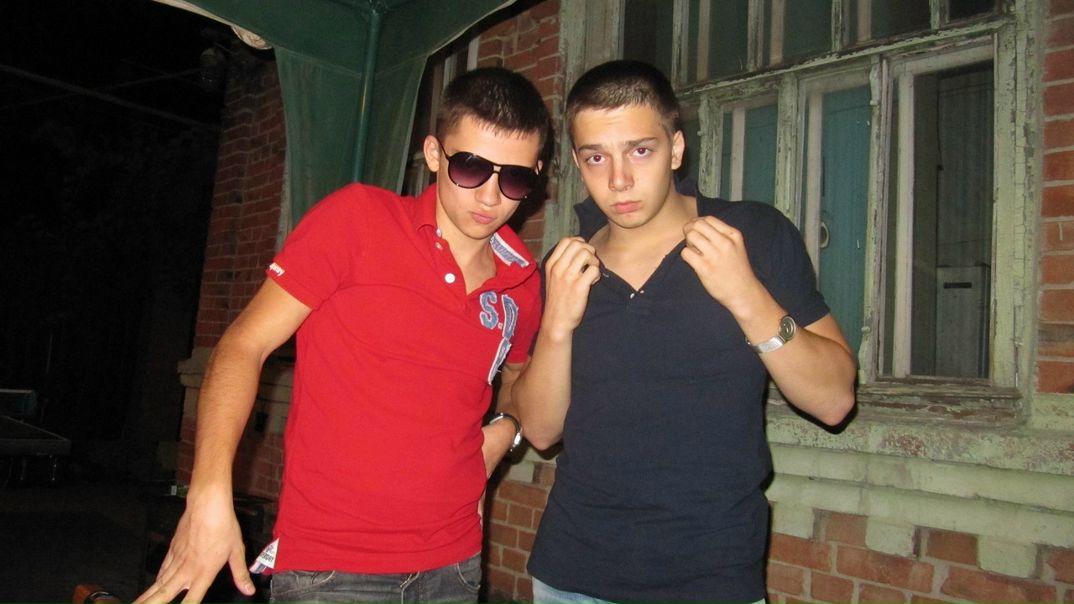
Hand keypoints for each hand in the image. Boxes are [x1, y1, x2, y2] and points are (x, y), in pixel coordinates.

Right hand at [132, 490, 253, 603]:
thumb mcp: (237, 551)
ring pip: (159, 582)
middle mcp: (187, 569)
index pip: (192, 600)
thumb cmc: (222, 526)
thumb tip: (248, 589)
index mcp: (204, 572)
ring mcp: (177, 559)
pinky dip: (155, 580)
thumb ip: (240, 574)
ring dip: (147, 596)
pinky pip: (162, 569)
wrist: (207, 505)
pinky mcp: (172, 549)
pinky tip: (152, 586)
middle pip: (165, 593)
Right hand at [542, 237, 600, 337]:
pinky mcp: (579, 287)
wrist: (556, 321)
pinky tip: (592, 282)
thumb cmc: (557, 299)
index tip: (583, 253)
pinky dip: (597, 274)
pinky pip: (594, 269)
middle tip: (590, 263)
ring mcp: (568, 277)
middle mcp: (558, 268)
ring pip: (587, 254)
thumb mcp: (552, 277)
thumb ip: (562, 263)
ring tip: (591, 272)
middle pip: (578, 244)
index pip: (566, 240)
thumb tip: (579, 248)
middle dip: (588, 250)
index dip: (579, 242)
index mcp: (551, 264)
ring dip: (594, 261)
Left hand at [681, 216, 764, 313]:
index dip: (697, 222)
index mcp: (733, 235)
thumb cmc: (737, 269)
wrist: (744, 292)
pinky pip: (686, 253)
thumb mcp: (736, 246)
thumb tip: (696, 225)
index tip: (695, 230)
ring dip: (688, 243)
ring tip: (694, 252)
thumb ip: (721, 235)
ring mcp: (715, 255)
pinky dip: (686, 255)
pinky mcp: (705, 268)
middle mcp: (725, 242)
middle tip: (690, 240)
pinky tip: (693, 261)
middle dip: (689, 230)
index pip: (708, 219)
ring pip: (691, 236)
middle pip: (697, 225)